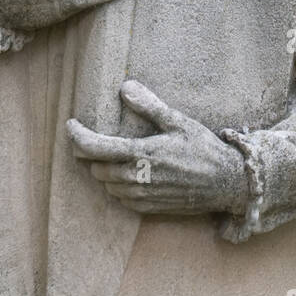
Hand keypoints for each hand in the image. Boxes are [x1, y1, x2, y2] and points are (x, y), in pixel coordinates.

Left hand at [67, 80, 247, 216]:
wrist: (225, 183)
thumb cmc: (203, 149)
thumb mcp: (178, 121)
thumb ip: (149, 106)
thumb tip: (125, 87)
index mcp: (141, 153)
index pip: (95, 148)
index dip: (77, 137)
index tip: (70, 125)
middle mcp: (136, 178)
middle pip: (96, 167)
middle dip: (90, 153)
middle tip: (91, 138)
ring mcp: (142, 196)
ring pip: (106, 184)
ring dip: (103, 170)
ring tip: (109, 154)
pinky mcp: (148, 208)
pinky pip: (120, 198)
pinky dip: (116, 185)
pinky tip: (126, 173)